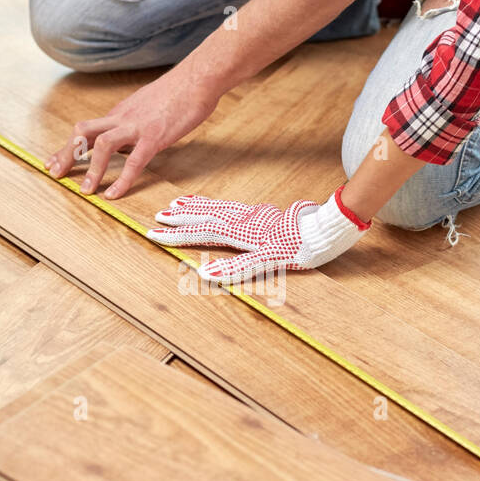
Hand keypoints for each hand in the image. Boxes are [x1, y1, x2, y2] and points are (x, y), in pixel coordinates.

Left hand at [45, 69, 219, 199]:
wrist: (198, 79)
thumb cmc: (179, 92)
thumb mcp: (148, 107)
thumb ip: (134, 122)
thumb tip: (127, 141)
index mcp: (120, 112)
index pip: (86, 129)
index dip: (68, 146)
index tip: (54, 161)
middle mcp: (122, 117)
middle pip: (83, 132)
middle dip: (67, 154)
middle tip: (55, 174)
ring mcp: (137, 126)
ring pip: (103, 145)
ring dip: (91, 169)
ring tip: (85, 190)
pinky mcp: (156, 137)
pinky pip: (135, 161)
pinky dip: (122, 179)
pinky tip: (114, 194)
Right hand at [146, 186, 370, 282]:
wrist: (325, 229)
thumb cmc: (300, 247)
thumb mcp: (270, 262)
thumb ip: (238, 269)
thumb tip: (206, 275)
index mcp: (240, 233)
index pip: (201, 233)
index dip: (176, 235)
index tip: (154, 233)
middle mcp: (242, 221)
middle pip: (204, 217)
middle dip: (180, 218)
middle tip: (157, 216)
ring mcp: (252, 215)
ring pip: (216, 209)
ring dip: (195, 208)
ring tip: (177, 205)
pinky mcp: (262, 214)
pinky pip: (230, 206)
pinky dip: (215, 205)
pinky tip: (214, 206)